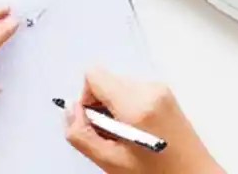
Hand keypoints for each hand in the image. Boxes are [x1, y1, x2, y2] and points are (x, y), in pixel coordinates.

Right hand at [64, 69, 223, 173]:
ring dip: (115, 110)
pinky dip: (128, 110)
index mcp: (137, 104)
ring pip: (119, 88)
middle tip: (112, 138)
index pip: (94, 76)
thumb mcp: (111, 162)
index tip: (94, 123)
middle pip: (107, 82)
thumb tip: (70, 110)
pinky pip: (134, 93)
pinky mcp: (166, 95)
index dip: (86, 99)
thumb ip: (82, 134)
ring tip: (128, 138)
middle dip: (101, 108)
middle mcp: (151, 90)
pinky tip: (138, 134)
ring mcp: (161, 90)